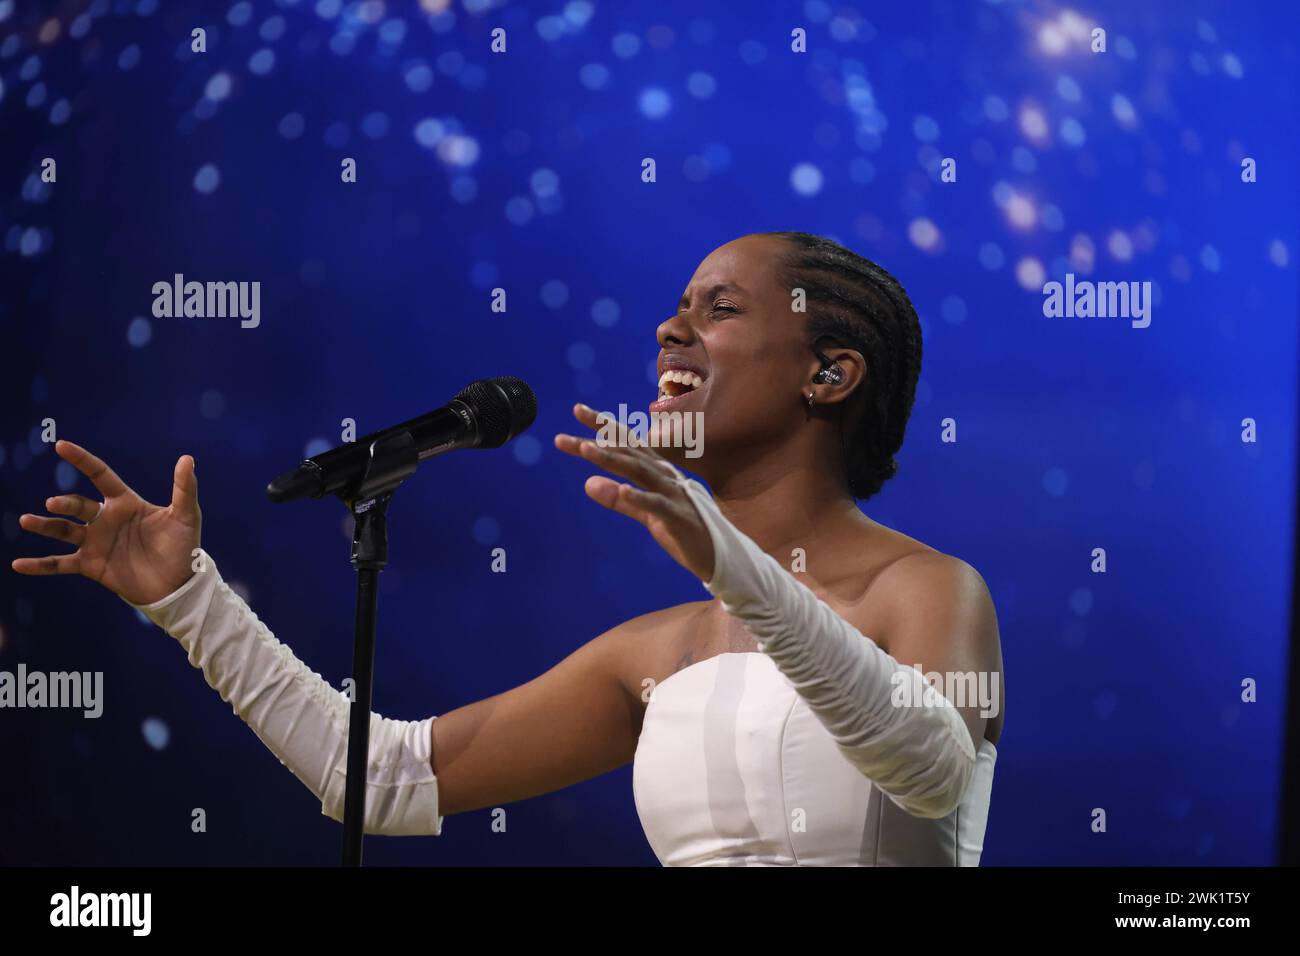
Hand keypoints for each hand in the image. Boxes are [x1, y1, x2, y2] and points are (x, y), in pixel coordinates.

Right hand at [11, 440, 201, 604]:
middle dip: (65, 504)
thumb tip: (187, 459)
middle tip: (54, 504)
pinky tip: (18, 564)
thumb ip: (184, 488)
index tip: (61, 446)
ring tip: (27, 521)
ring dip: (45, 526)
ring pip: (63, 530)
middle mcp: (106, 519)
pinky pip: (60, 564)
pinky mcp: (90, 565)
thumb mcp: (186, 516)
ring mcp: (95, 542)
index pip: (100, 475)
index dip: (82, 460)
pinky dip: (40, 565)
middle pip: (78, 505)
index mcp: (125, 502)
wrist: (178, 585)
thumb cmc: (184, 547)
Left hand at [554, 404, 715, 582]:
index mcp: (656, 472)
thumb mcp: (645, 513)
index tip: (577, 410)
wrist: (717, 555)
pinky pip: (657, 505)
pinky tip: (623, 491)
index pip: (626, 443)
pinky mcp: (678, 517)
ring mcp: (673, 494)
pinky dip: (640, 497)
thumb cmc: (682, 529)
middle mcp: (664, 476)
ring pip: (639, 472)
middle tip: (567, 431)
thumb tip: (587, 483)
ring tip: (588, 450)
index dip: (603, 425)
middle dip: (598, 439)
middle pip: (627, 452)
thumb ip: (618, 499)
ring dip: (613, 459)